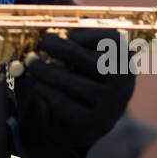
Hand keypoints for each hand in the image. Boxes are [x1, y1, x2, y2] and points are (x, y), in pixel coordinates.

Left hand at [17, 30, 134, 150]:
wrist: (81, 123)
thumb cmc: (81, 81)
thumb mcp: (84, 63)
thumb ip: (75, 46)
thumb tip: (51, 35)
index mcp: (124, 64)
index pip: (116, 42)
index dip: (90, 34)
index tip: (66, 33)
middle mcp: (124, 86)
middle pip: (96, 62)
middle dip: (65, 50)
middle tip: (43, 43)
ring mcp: (111, 107)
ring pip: (79, 85)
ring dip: (50, 71)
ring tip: (32, 62)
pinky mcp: (94, 125)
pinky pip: (66, 104)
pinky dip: (48, 91)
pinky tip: (37, 84)